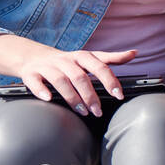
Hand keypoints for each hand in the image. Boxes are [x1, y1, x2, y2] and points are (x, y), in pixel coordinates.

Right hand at [18, 47, 138, 116]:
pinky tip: (49, 99)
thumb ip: (111, 58)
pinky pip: (35, 81)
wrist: (33, 56)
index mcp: (81, 56)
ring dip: (72, 97)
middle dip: (90, 95)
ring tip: (82, 111)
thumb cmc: (67, 61)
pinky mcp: (31, 74)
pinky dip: (41, 90)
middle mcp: (64, 60)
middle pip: (79, 76)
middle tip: (98, 111)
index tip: (119, 95)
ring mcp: (47, 66)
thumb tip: (134, 53)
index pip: (99, 66)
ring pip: (60, 80)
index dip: (109, 80)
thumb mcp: (89, 57)